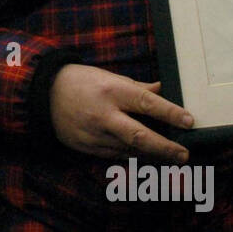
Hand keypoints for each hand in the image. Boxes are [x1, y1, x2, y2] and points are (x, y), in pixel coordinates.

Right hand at [49, 64, 191, 162]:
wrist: (43, 94)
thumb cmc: (80, 81)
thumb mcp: (109, 76)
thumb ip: (137, 87)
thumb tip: (162, 90)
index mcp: (112, 91)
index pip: (147, 103)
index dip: (170, 113)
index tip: (189, 121)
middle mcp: (104, 115)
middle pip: (139, 136)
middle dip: (165, 148)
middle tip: (184, 155)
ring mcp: (94, 134)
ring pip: (129, 150)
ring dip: (150, 154)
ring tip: (167, 155)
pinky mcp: (86, 147)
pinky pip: (114, 155)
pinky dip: (130, 154)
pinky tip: (141, 153)